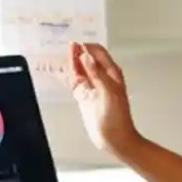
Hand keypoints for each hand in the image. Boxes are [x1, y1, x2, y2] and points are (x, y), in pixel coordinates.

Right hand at [67, 43, 140, 157]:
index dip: (87, 46)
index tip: (76, 43)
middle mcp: (102, 77)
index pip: (98, 53)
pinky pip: (76, 82)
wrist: (115, 139)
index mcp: (111, 73)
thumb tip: (86, 56)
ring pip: (81, 70)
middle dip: (78, 52)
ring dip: (73, 63)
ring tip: (64, 54)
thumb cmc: (117, 117)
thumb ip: (96, 74)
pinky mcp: (85, 97)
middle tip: (67, 45)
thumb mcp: (108, 92)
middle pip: (88, 59)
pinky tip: (65, 71)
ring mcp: (93, 87)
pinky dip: (70, 76)